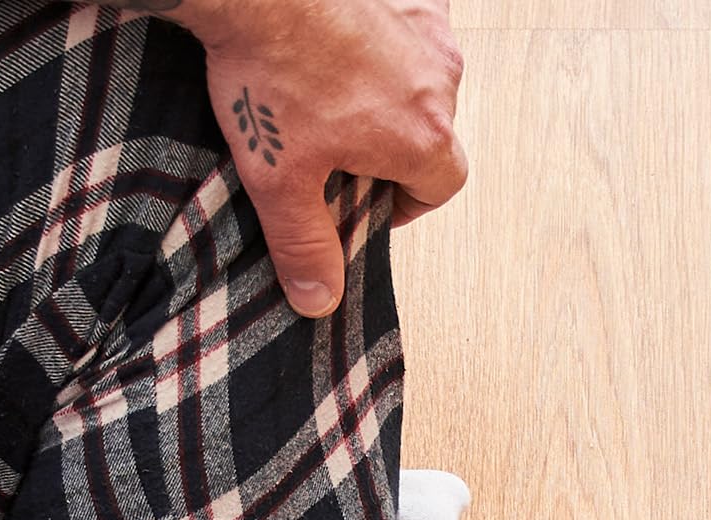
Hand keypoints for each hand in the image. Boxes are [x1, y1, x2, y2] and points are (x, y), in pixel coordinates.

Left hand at [175, 0, 467, 314]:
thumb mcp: (279, 176)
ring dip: (387, 83)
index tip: (371, 196)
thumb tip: (319, 301)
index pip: (440, 187)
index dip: (407, 199)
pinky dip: (383, 29)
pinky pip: (409, 18)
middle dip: (391, 139)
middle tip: (335, 137)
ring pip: (418, 73)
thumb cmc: (269, 65)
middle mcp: (441, 80)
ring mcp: (428, 24)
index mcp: (424, 138)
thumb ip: (304, 242)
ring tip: (329, 79)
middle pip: (429, 129)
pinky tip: (340, 32)